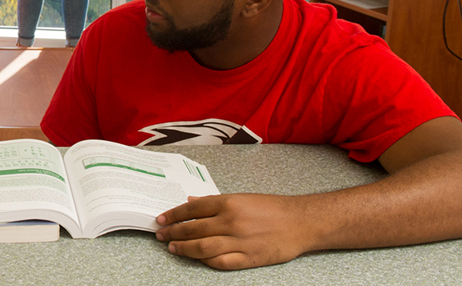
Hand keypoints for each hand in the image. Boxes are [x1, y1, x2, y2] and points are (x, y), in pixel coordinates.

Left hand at [155, 194, 313, 269]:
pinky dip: (206, 261)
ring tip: (172, 248)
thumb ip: (214, 201)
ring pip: (202, 247)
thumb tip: (191, 202)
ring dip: (184, 248)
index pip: (192, 209)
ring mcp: (239, 241)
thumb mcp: (241, 198)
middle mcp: (231, 221)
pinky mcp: (249, 258)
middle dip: (173, 233)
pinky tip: (197, 259)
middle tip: (161, 235)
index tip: (161, 220)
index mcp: (228, 203)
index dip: (173, 215)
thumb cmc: (272, 208)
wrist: (300, 222)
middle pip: (193, 229)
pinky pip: (221, 262)